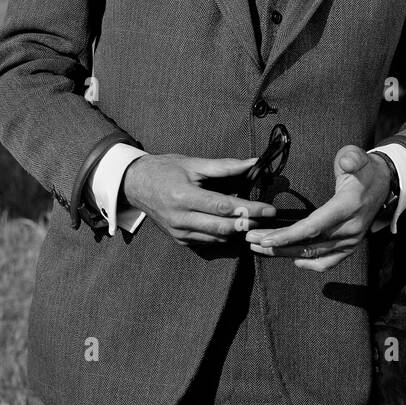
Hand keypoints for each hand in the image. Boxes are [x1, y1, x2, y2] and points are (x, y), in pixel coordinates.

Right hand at [122, 154, 276, 245]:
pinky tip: (236, 225)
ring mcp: (180, 233)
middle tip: (269, 219)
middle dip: (249, 224)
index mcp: (184, 197)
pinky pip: (209, 241)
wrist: (136, 185)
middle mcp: (181, 219)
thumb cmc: (165, 170)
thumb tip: (252, 163)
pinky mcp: (180, 240)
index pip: (224, 207)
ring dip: (239, 232)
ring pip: (218, 238)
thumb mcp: (193, 163)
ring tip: (257, 222)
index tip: (269, 209)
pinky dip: (224, 235)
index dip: (249, 209)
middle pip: (224, 227)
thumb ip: (224, 166)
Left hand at [247, 146, 391, 270]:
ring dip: (286, 254)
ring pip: (314, 255)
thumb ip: (351, 158)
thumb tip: (345, 161)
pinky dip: (310, 264)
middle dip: (277, 245)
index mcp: (347, 207)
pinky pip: (329, 262)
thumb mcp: (358, 157)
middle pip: (308, 244)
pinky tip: (292, 259)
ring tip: (261, 249)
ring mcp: (351, 241)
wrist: (385, 184)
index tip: (265, 239)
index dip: (288, 235)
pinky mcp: (350, 246)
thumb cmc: (364, 170)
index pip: (313, 227)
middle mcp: (350, 229)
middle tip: (251, 241)